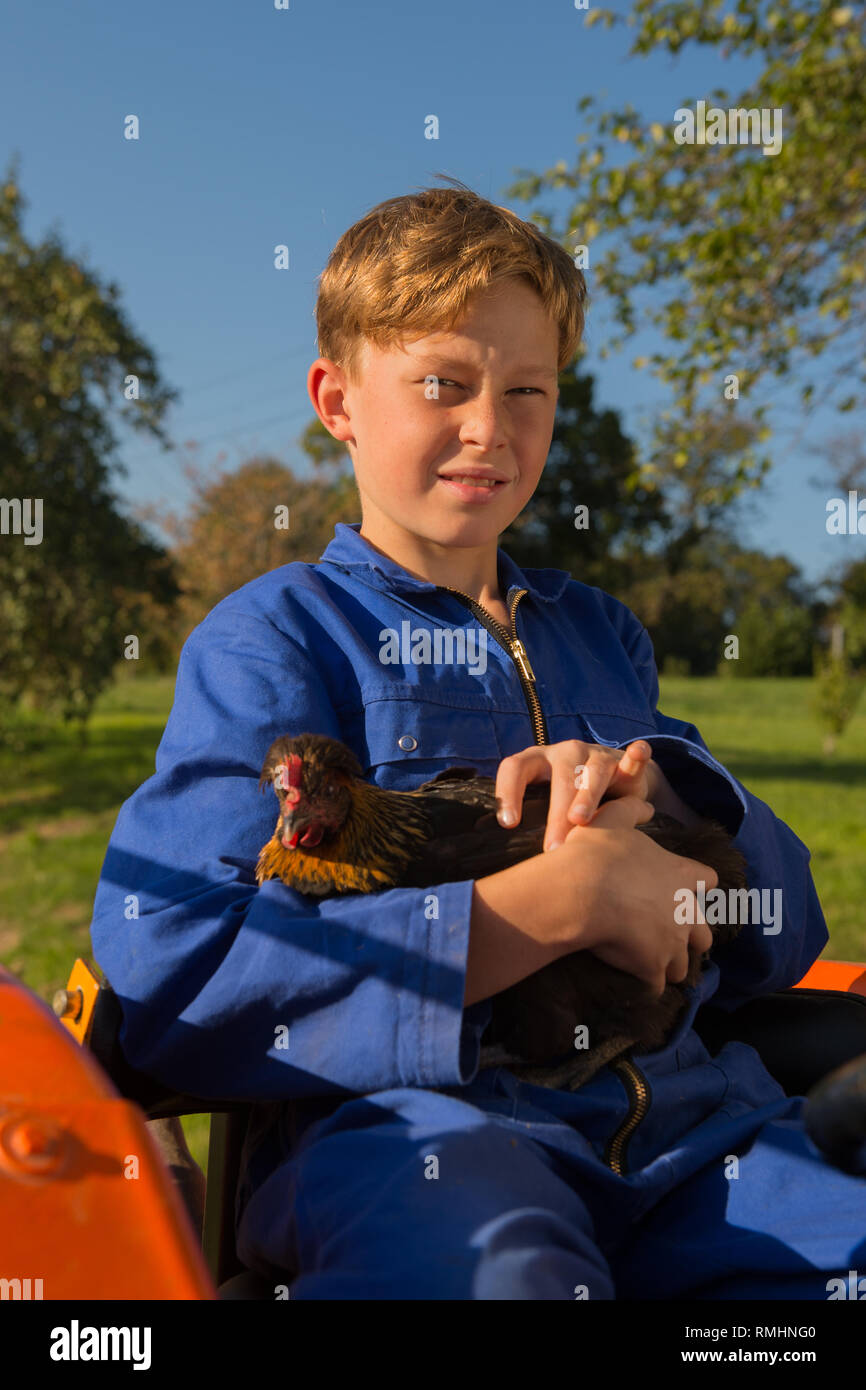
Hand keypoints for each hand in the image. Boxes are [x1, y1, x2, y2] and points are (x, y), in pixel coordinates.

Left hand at [495, 738, 661, 852]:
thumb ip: (530, 823)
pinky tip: (638, 752)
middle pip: (560, 778)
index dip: (508, 792)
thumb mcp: (543, 806)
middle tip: (554, 848)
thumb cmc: (565, 801)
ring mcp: (596, 756)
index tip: (508, 823)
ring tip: (580, 820)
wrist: (609, 780)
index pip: (515, 767)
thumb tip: (517, 868)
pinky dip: (635, 757)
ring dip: (586, 796)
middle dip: (556, 814)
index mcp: (537, 760)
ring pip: (593, 773)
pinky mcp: (623, 764)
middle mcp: (566, 753)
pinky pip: (631, 761)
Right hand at [561, 796, 715, 992]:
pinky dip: (647, 985)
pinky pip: (655, 985)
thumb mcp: (613, 817)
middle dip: (691, 937)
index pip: (708, 880)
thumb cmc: (595, 853)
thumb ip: (634, 809)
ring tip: (652, 964)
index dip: (697, 885)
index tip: (685, 889)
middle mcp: (684, 911)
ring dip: (669, 964)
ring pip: (682, 965)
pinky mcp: (652, 968)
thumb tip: (647, 806)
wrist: (579, 893)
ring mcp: (671, 942)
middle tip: (671, 936)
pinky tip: (634, 982)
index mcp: (680, 874)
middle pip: (704, 933)